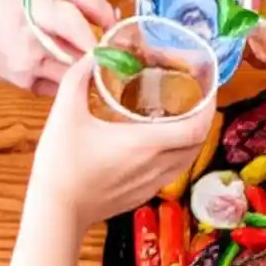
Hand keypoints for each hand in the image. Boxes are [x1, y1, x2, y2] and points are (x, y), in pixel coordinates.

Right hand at [0, 0, 116, 95]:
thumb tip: (111, 19)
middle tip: (111, 48)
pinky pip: (60, 85)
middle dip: (102, 52)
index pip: (79, 20)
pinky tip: (58, 65)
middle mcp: (32, 33)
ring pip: (76, 73)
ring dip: (87, 68)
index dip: (103, 25)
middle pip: (85, 52)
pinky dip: (66, 78)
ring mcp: (27, 61)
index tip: (113, 26)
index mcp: (37, 0)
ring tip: (87, 57)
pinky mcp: (23, 81)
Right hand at [30, 53, 215, 231]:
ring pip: (186, 160)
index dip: (209, 108)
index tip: (207, 91)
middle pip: (197, 143)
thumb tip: (94, 54)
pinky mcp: (142, 196)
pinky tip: (157, 146)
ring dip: (190, 140)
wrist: (56, 211)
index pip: (196, 128)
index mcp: (146, 144)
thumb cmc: (61, 163)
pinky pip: (171, 173)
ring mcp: (151, 184)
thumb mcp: (66, 111)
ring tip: (179, 120)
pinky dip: (175, 156)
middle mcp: (156, 165)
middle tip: (193, 100)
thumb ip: (80, 77)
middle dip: (202, 120)